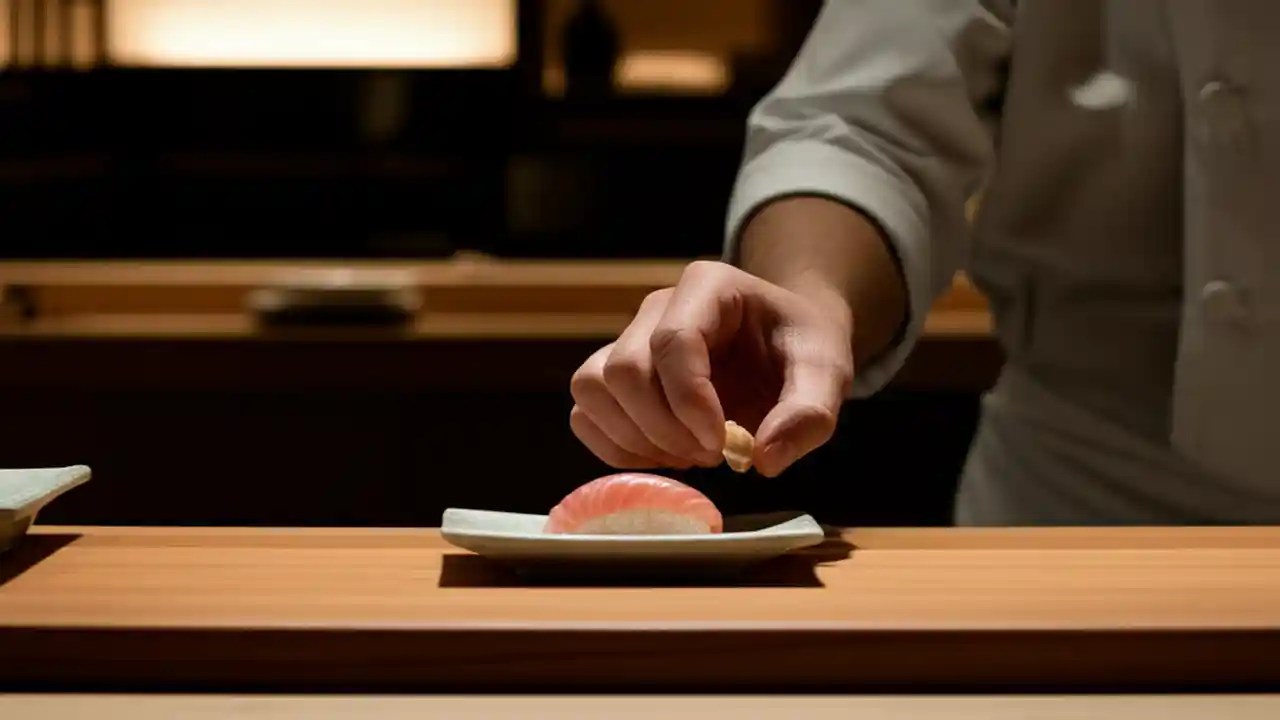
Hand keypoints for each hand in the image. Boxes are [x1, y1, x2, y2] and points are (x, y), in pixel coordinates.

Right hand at [570, 260, 854, 476]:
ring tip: (687, 455)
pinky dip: (615, 447)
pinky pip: (585, 412)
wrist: (784, 344)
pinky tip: (662, 458)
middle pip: (624, 369)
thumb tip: (762, 458)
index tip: (723, 444)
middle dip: (665, 428)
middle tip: (714, 454)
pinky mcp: (615, 375)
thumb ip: (809, 414)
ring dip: (634, 438)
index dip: (690, 402)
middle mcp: (657, 307)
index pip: (673, 342)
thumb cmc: (801, 348)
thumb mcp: (827, 372)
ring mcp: (629, 339)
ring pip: (592, 388)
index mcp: (708, 287)